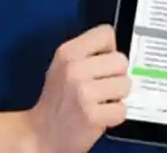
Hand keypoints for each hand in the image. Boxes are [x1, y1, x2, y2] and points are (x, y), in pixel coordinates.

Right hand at [30, 24, 130, 152]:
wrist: (41, 134)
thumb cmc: (57, 99)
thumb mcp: (63, 66)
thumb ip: (87, 53)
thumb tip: (116, 48)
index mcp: (67, 52)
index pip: (106, 33)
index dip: (108, 49)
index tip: (101, 62)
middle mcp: (74, 69)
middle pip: (121, 60)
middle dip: (115, 75)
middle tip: (100, 86)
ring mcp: (83, 93)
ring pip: (125, 84)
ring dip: (117, 96)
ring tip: (99, 101)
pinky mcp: (92, 116)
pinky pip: (122, 110)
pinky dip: (114, 116)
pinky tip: (99, 115)